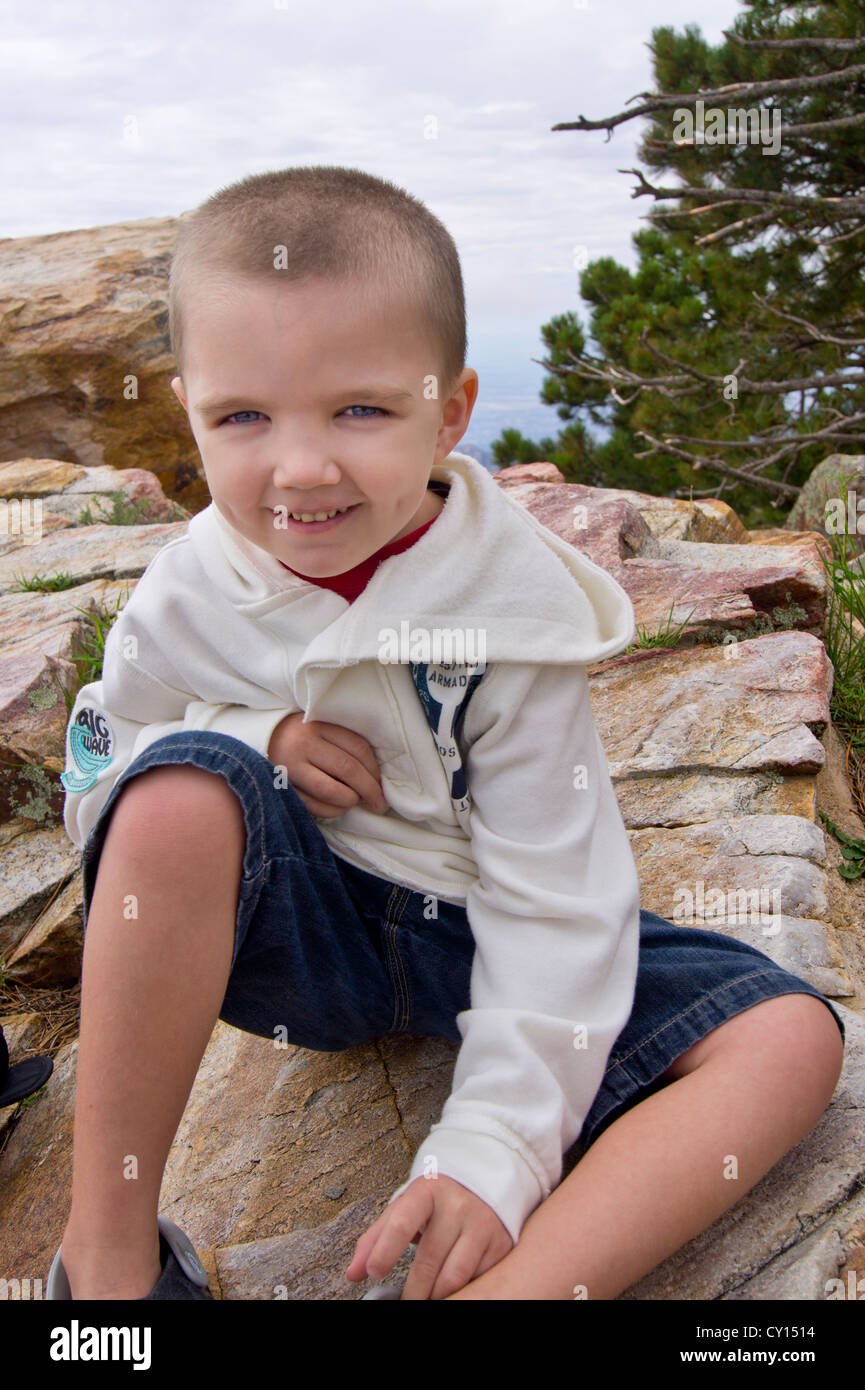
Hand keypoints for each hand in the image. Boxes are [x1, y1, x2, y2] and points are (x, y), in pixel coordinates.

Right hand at [267, 712, 387, 817]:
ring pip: (331, 791)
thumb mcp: (319, 727)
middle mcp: (303, 744)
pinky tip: (337, 808)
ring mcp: (289, 767)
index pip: (357, 747)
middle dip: (369, 789)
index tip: (380, 782)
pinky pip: (314, 807)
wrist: (257, 740)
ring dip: (350, 801)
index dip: (374, 769)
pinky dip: (332, 811)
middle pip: (348, 769)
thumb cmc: (298, 736)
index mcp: (317, 725)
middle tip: (378, 801)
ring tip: (354, 801)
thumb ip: (342, 743)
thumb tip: (374, 775)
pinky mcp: (280, 788)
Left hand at [345, 1174, 513, 1299]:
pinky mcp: (501, 1244)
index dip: (385, 1250)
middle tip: (406, 1301)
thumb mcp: (405, 1207)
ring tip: (427, 1298)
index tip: (373, 1272)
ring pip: (454, 1277)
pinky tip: (453, 1291)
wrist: (485, 1181)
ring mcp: (482, 1224)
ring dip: (436, 1296)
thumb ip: (376, 1238)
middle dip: (413, 1290)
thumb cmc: (436, 1201)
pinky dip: (462, 1292)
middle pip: (428, 1260)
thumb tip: (354, 1273)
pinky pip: (478, 1280)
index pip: (402, 1222)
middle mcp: (457, 1205)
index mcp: (427, 1191)